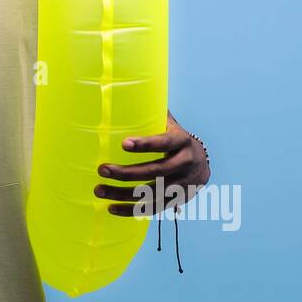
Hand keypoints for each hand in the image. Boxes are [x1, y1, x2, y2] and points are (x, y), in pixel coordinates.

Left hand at [93, 111, 210, 216]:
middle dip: (126, 172)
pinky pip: (153, 208)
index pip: (164, 142)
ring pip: (151, 192)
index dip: (145, 144)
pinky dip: (131, 210)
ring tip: (99, 189)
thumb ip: (152, 112)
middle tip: (101, 169)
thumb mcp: (170, 124)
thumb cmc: (175, 138)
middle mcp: (186, 163)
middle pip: (155, 171)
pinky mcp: (177, 200)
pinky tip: (111, 208)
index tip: (123, 144)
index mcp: (182, 141)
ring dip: (123, 193)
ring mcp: (183, 184)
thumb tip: (122, 91)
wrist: (203, 163)